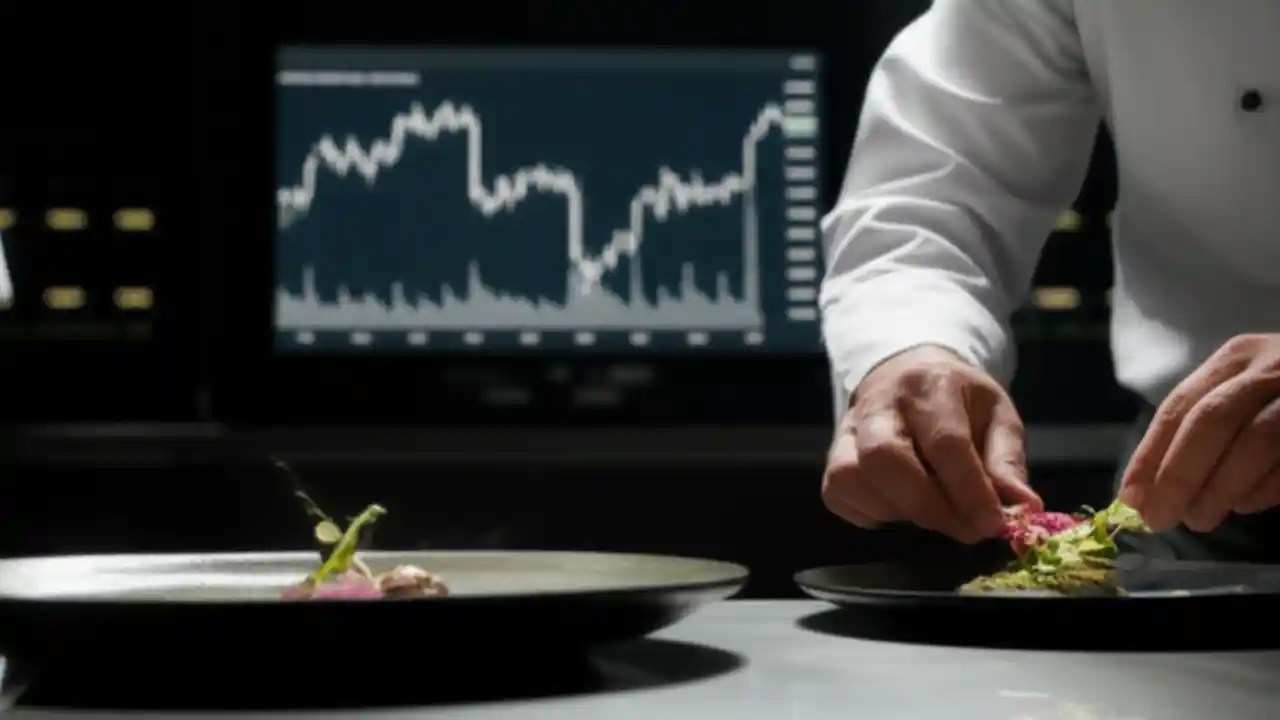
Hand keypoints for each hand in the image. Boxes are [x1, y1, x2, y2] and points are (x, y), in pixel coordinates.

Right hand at [821, 345, 1042, 543]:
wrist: (907, 370)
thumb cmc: (958, 399)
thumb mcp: (996, 416)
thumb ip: (1007, 462)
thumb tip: (1024, 508)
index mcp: (929, 386)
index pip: (944, 442)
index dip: (968, 490)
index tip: (991, 525)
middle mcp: (879, 403)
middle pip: (884, 457)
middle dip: (927, 506)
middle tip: (963, 530)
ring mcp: (847, 430)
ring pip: (852, 477)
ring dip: (897, 511)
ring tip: (933, 513)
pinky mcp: (831, 456)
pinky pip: (839, 494)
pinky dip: (871, 513)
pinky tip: (901, 508)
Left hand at [1119, 333, 1279, 532]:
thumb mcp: (1244, 397)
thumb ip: (1202, 433)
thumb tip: (1148, 489)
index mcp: (1238, 357)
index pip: (1180, 405)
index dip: (1150, 453)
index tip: (1130, 497)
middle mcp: (1274, 364)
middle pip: (1212, 420)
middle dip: (1179, 475)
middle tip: (1160, 519)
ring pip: (1257, 439)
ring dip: (1220, 487)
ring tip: (1199, 520)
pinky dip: (1266, 488)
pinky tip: (1245, 505)